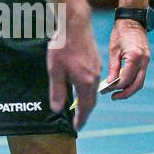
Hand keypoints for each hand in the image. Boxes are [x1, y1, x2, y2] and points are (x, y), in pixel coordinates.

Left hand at [47, 3, 101, 130]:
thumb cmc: (62, 47)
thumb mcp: (55, 71)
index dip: (81, 119)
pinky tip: (80, 86)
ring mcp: (97, 69)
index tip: (77, 127)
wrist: (75, 25)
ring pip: (93, 90)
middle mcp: (95, 78)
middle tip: (78, 120)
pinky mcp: (96, 61)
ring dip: (86, 100)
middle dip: (85, 112)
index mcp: (85, 83)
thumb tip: (58, 109)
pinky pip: (93, 80)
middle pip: (91, 100)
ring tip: (78, 106)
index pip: (85, 107)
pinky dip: (87, 88)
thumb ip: (57, 91)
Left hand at [106, 19, 150, 99]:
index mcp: (135, 57)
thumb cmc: (120, 33)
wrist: (132, 20)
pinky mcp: (146, 60)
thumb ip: (113, 68)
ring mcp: (147, 61)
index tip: (106, 90)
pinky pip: (141, 75)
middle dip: (125, 93)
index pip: (126, 79)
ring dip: (130, 89)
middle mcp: (144, 61)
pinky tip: (122, 84)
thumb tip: (110, 83)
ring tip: (117, 93)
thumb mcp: (114, 50)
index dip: (116, 87)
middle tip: (113, 97)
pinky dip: (132, 82)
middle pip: (137, 85)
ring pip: (140, 82)